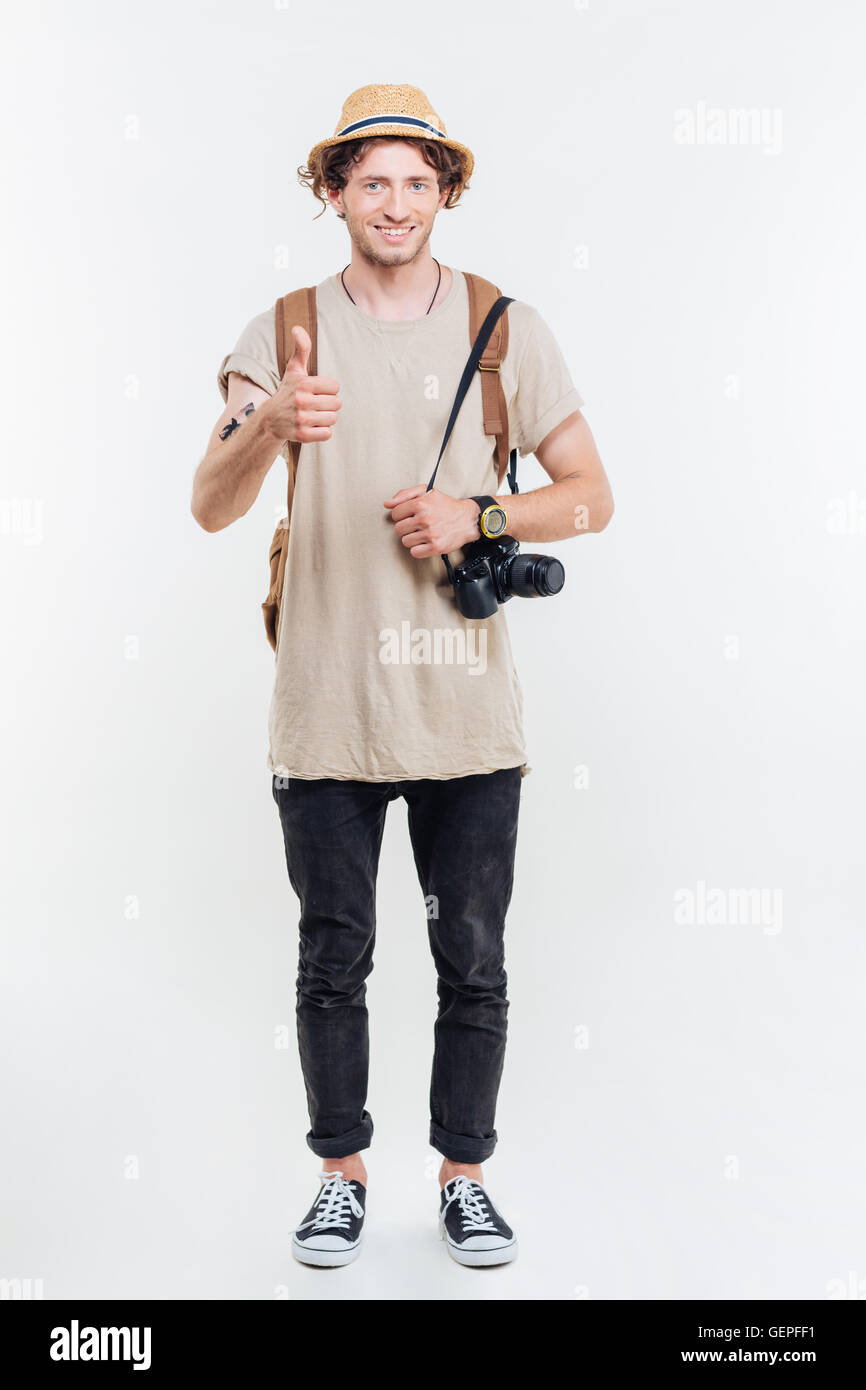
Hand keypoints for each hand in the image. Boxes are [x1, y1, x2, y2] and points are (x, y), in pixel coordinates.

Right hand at [261, 326, 341, 443]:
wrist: (270, 420)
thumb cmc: (288, 391)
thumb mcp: (294, 369)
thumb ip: (301, 349)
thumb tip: (297, 328)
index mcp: (303, 383)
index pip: (335, 387)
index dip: (328, 390)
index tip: (315, 391)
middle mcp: (302, 401)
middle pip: (337, 404)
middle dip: (328, 404)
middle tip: (314, 405)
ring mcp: (301, 419)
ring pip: (333, 419)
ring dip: (325, 418)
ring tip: (312, 415)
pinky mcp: (302, 436)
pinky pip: (327, 433)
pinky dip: (322, 431)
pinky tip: (311, 426)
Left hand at [383, 486, 478, 557]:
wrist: (468, 519)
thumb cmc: (446, 505)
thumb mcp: (427, 492)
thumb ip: (405, 495)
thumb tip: (387, 504)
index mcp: (420, 504)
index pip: (395, 514)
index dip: (401, 515)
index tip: (410, 515)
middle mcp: (424, 519)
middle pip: (398, 529)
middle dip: (406, 527)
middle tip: (417, 525)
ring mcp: (430, 534)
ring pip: (405, 541)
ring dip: (412, 538)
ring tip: (423, 533)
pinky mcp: (435, 547)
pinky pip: (414, 552)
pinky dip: (418, 549)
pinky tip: (426, 542)